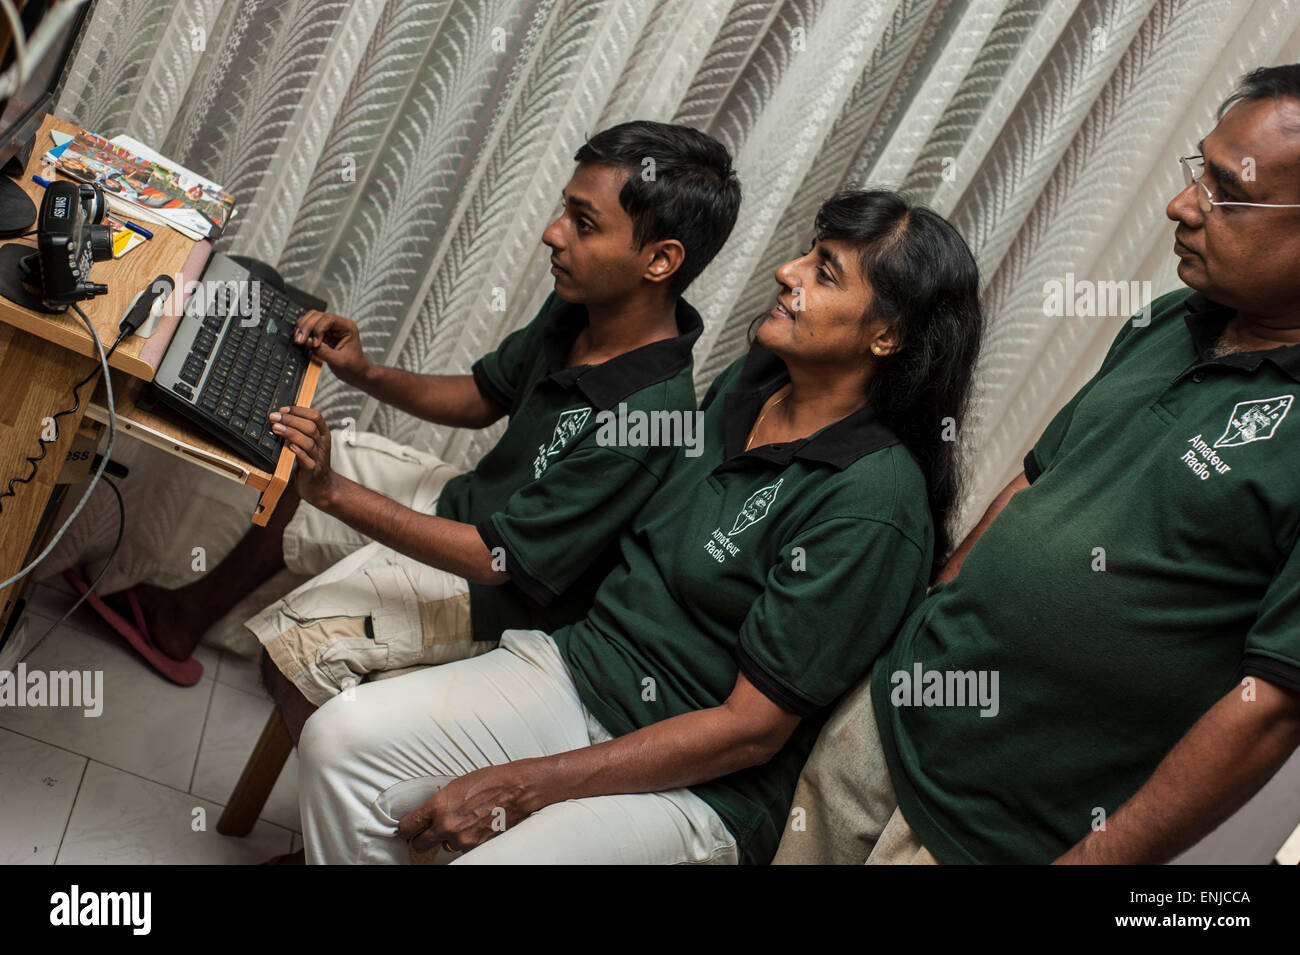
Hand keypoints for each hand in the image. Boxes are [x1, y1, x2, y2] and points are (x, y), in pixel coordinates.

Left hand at [269, 405, 336, 506]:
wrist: (321, 487)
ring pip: (308, 442)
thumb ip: (301, 431)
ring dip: (291, 433)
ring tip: (276, 428)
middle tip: (274, 417)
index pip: (316, 416)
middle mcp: (323, 444)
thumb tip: (281, 416)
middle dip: (291, 419)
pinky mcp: (312, 471)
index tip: (283, 409)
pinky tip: (289, 447)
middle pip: (310, 427)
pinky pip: (306, 460)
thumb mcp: (311, 444)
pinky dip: (298, 452)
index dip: (299, 410)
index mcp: (323, 435)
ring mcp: (318, 458)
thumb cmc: (312, 462)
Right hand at [294, 310, 370, 384]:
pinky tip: (301, 340)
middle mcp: (339, 324)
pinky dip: (303, 332)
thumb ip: (322, 351)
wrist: (356, 373)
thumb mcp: (338, 361)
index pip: (328, 319)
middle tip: (300, 340)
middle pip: (317, 316)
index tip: (315, 344)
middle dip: (306, 327)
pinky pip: (310, 327)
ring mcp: (330, 328)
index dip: (318, 329)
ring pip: (311, 319)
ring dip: (303, 328)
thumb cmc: (353, 367)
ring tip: (299, 340)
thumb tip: (307, 342)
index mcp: (347, 327)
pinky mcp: (323, 334)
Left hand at [396, 763, 537, 854]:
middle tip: (429, 832)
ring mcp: (461, 839)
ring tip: (465, 821)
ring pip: (444, 846)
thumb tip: (426, 816)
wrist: (516, 790)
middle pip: (419, 845)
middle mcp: (446, 825)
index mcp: (438, 806)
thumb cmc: (489, 782)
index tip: (407, 829)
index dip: (406, 829)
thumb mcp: (456, 786)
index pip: (407, 827)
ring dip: (449, 838)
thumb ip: (438, 803)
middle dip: (422, 839)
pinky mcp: (475, 847)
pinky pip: (462, 847)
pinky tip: (475, 826)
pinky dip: (466, 840)